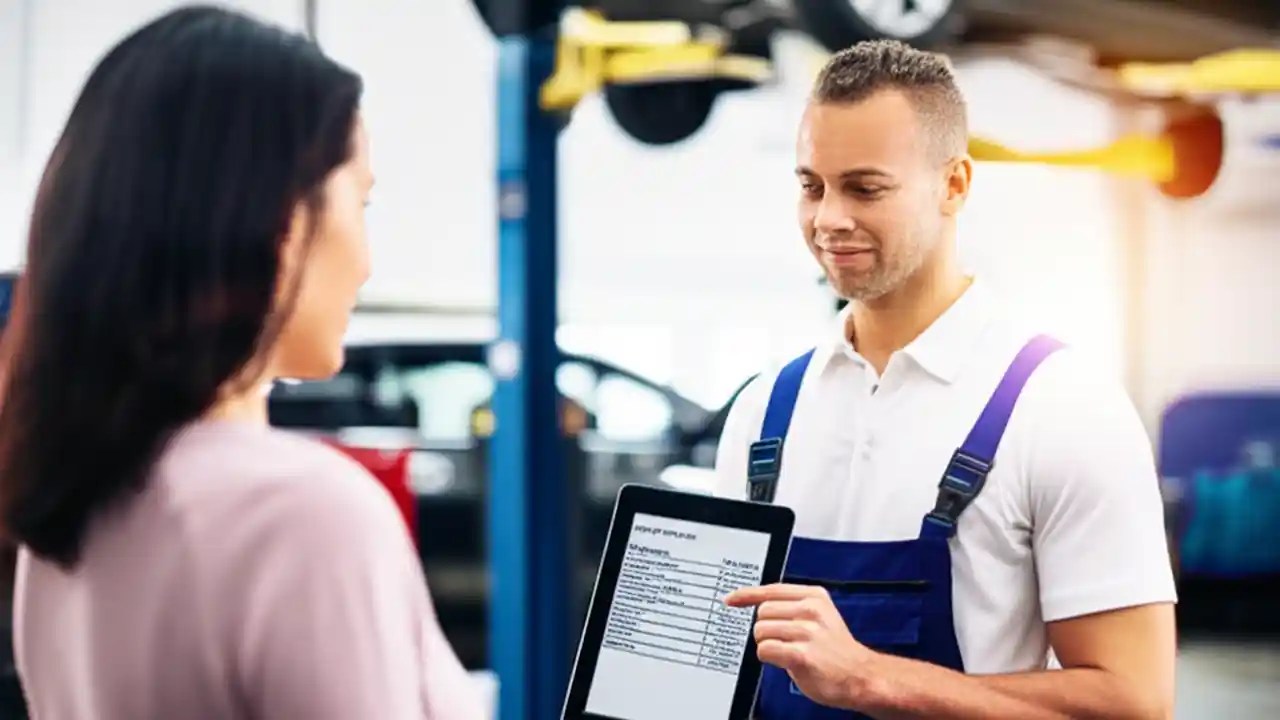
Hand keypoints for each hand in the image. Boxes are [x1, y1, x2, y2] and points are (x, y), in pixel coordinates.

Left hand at [725, 583, 878, 709]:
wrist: (861, 677)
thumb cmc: (837, 651)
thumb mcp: (820, 616)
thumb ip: (793, 607)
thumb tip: (760, 606)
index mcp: (815, 596)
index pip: (771, 590)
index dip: (747, 595)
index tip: (731, 599)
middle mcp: (811, 610)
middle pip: (762, 613)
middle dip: (765, 629)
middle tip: (783, 641)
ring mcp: (807, 631)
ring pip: (760, 632)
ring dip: (768, 645)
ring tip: (788, 652)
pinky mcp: (802, 654)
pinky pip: (765, 650)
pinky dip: (769, 658)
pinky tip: (786, 661)